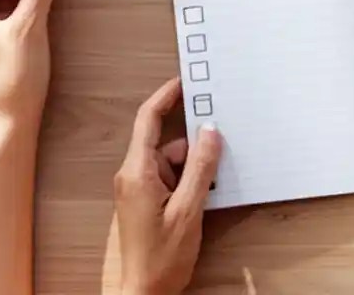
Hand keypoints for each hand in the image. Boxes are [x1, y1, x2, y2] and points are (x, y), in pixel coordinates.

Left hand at [115, 78, 221, 294]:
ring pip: (170, 161)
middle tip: (220, 142)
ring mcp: (137, 188)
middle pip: (165, 141)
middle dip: (193, 143)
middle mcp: (132, 175)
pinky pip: (168, 177)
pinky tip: (205, 195)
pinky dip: (188, 180)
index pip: (148, 119)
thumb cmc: (162, 257)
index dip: (166, 95)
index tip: (186, 81)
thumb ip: (201, 168)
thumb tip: (210, 130)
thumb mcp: (189, 210)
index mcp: (137, 171)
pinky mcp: (144, 201)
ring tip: (214, 184)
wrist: (144, 293)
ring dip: (194, 167)